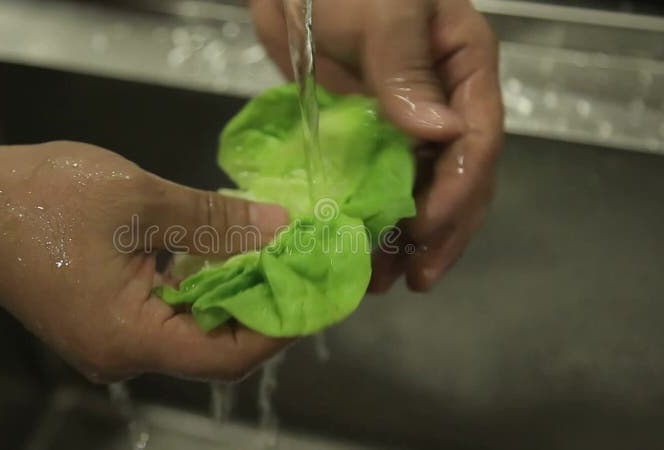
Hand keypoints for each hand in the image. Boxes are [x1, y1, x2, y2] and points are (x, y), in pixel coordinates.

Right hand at [0, 141, 289, 381]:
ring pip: (191, 329)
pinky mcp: (103, 320)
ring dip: (232, 290)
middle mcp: (121, 354)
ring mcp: (110, 341)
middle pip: (214, 346)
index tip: (316, 287)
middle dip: (261, 303)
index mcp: (129, 338)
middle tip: (300, 262)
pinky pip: (165, 313)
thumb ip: (216, 220)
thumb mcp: (141, 200)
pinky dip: (199, 285)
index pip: (227, 356)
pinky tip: (221, 249)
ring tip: (271, 250)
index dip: (280, 325)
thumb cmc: (40, 198)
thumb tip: (280, 228)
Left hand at [250, 0, 503, 290]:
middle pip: (458, 178)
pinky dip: (374, 218)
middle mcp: (443, 100)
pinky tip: (362, 249)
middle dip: (441, 232)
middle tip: (418, 279)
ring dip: (407, 237)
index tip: (427, 231)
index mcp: (465, 67)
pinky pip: (379, 184)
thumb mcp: (386, 12)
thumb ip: (407, 70)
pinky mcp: (366, 133)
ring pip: (420, 189)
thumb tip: (439, 132)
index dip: (457, 193)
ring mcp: (404, 120)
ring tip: (386, 280)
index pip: (477, 141)